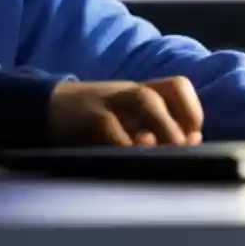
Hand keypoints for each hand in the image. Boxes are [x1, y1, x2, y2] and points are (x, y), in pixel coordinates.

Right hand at [48, 76, 203, 146]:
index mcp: (140, 91)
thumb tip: (194, 139)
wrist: (49, 108)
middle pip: (160, 93)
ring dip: (163, 126)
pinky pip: (112, 128)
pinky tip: (134, 160)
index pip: (176, 86)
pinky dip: (128, 145)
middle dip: (178, 121)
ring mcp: (108, 101)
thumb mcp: (128, 115)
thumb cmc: (97, 117)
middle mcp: (127, 92)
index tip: (195, 134)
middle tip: (184, 148)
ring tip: (168, 151)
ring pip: (144, 98)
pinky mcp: (90, 118)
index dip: (192, 108)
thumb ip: (158, 125)